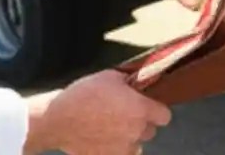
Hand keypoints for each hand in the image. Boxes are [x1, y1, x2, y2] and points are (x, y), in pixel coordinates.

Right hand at [24, 69, 171, 153]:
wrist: (59, 119)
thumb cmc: (84, 94)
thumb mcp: (110, 77)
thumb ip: (130, 83)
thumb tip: (138, 85)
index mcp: (140, 109)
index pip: (165, 116)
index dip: (156, 110)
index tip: (147, 107)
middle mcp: (136, 131)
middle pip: (150, 131)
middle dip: (140, 123)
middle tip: (124, 114)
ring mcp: (124, 148)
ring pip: (136, 145)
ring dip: (129, 138)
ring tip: (111, 128)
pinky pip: (121, 154)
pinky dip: (115, 149)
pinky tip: (103, 138)